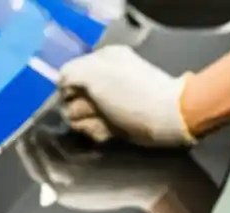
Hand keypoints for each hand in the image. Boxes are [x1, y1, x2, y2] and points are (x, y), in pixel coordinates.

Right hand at [58, 45, 194, 146]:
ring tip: (107, 124)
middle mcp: (103, 79)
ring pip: (80, 118)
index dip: (68, 92)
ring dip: (89, 123)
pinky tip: (110, 132)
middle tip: (99, 111)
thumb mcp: (95, 75)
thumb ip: (70, 74)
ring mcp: (109, 102)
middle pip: (71, 100)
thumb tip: (60, 84)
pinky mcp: (115, 123)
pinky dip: (98, 132)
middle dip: (81, 110)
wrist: (168, 119)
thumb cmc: (133, 96)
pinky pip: (93, 130)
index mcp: (100, 61)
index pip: (65, 79)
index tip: (80, 98)